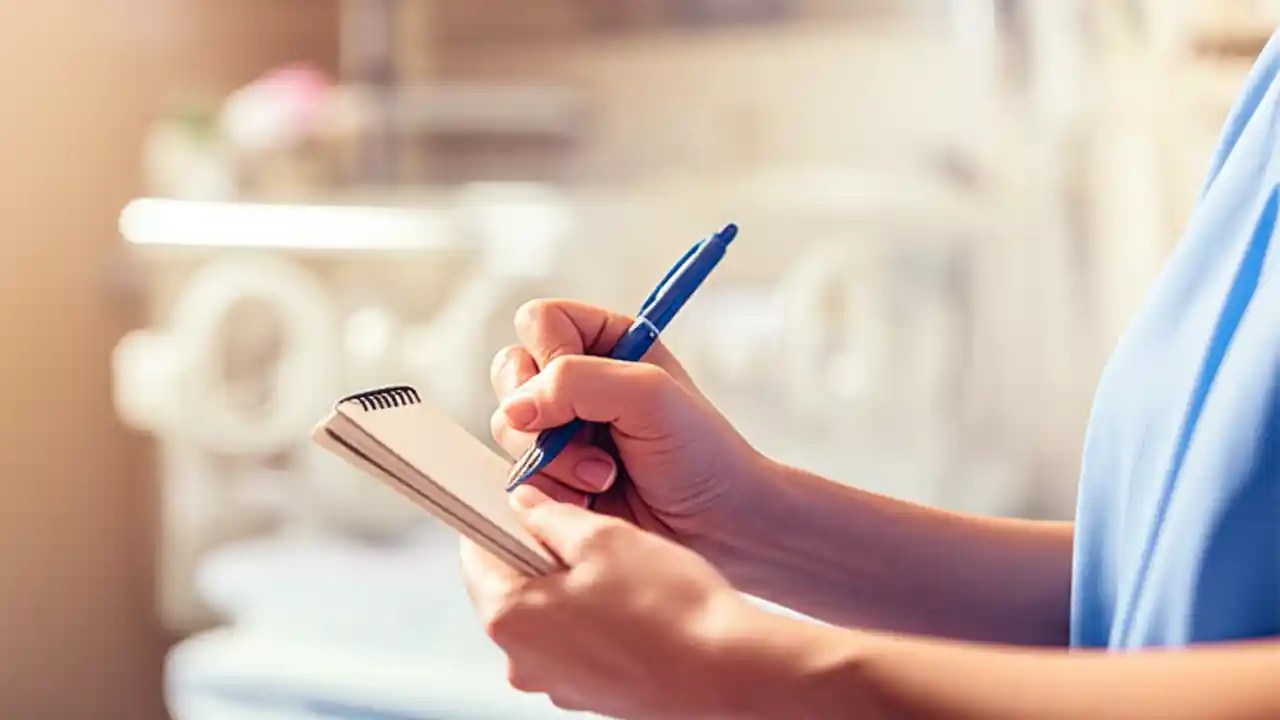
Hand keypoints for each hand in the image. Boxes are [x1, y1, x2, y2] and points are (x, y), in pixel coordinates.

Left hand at [461, 491, 792, 718]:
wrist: (730, 672)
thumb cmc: (669, 610)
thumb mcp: (604, 538)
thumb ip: (552, 517)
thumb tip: (528, 505)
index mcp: (510, 619)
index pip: (476, 553)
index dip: (498, 518)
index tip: (520, 500)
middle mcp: (523, 662)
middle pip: (513, 586)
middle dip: (543, 553)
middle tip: (588, 529)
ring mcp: (559, 684)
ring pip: (551, 613)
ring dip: (575, 585)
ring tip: (625, 568)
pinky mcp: (593, 694)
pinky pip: (580, 641)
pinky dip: (599, 617)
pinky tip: (639, 601)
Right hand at [489, 299, 769, 555]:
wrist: (720, 527)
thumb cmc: (702, 454)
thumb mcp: (648, 396)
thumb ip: (576, 382)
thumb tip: (514, 408)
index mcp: (605, 341)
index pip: (539, 321)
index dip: (550, 355)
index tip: (585, 391)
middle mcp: (577, 381)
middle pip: (509, 372)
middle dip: (545, 415)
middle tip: (594, 441)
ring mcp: (560, 429)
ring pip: (507, 428)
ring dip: (555, 460)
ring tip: (605, 477)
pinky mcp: (552, 476)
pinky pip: (517, 474)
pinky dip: (551, 490)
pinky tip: (591, 500)